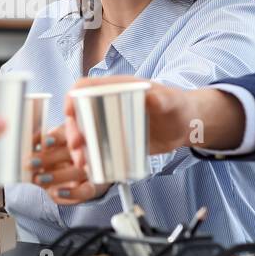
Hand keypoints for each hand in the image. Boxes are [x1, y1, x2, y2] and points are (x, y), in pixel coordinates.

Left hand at [26, 122, 111, 204]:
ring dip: (57, 176)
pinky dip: (72, 193)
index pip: (66, 133)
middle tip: (30, 163)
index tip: (44, 145)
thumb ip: (38, 142)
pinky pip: (85, 191)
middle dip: (48, 158)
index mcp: (73, 136)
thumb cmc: (56, 155)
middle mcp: (83, 151)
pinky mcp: (91, 187)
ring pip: (77, 172)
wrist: (77, 176)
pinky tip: (56, 192)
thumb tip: (27, 142)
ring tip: (38, 179)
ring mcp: (89, 170)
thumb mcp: (47, 146)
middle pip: (69, 153)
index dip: (54, 138)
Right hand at [63, 76, 226, 182]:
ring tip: (82, 163)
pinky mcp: (114, 138)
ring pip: (84, 132)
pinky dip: (89, 156)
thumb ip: (161, 99)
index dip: (73, 97)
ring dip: (78, 147)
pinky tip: (89, 168)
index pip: (86, 87)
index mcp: (116, 87)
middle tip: (77, 147)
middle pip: (80, 113)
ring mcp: (109, 122)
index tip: (69, 112)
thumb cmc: (177, 106)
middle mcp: (108, 103)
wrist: (185, 125)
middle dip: (72, 130)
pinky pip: (95, 146)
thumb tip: (151, 96)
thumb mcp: (171, 101)